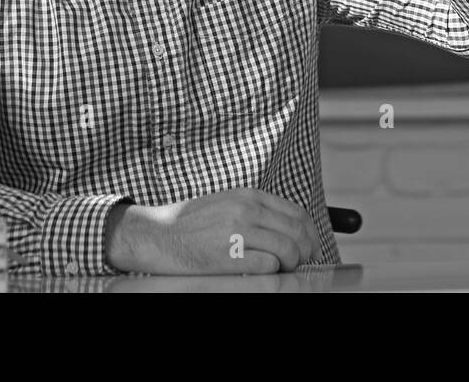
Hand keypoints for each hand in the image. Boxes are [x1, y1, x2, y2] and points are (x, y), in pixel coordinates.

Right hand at [105, 188, 321, 274]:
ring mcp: (238, 232)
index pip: (296, 213)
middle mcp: (247, 210)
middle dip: (306, 252)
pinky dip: (271, 272)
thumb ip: (256, 212)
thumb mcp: (227, 204)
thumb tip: (289, 230)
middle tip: (301, 263)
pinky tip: (262, 273)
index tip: (311, 247)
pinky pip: (267, 266)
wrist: (157, 235)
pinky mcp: (228, 256)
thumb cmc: (192, 224)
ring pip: (287, 249)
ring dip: (291, 264)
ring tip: (282, 270)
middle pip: (297, 232)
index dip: (310, 233)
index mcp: (249, 196)